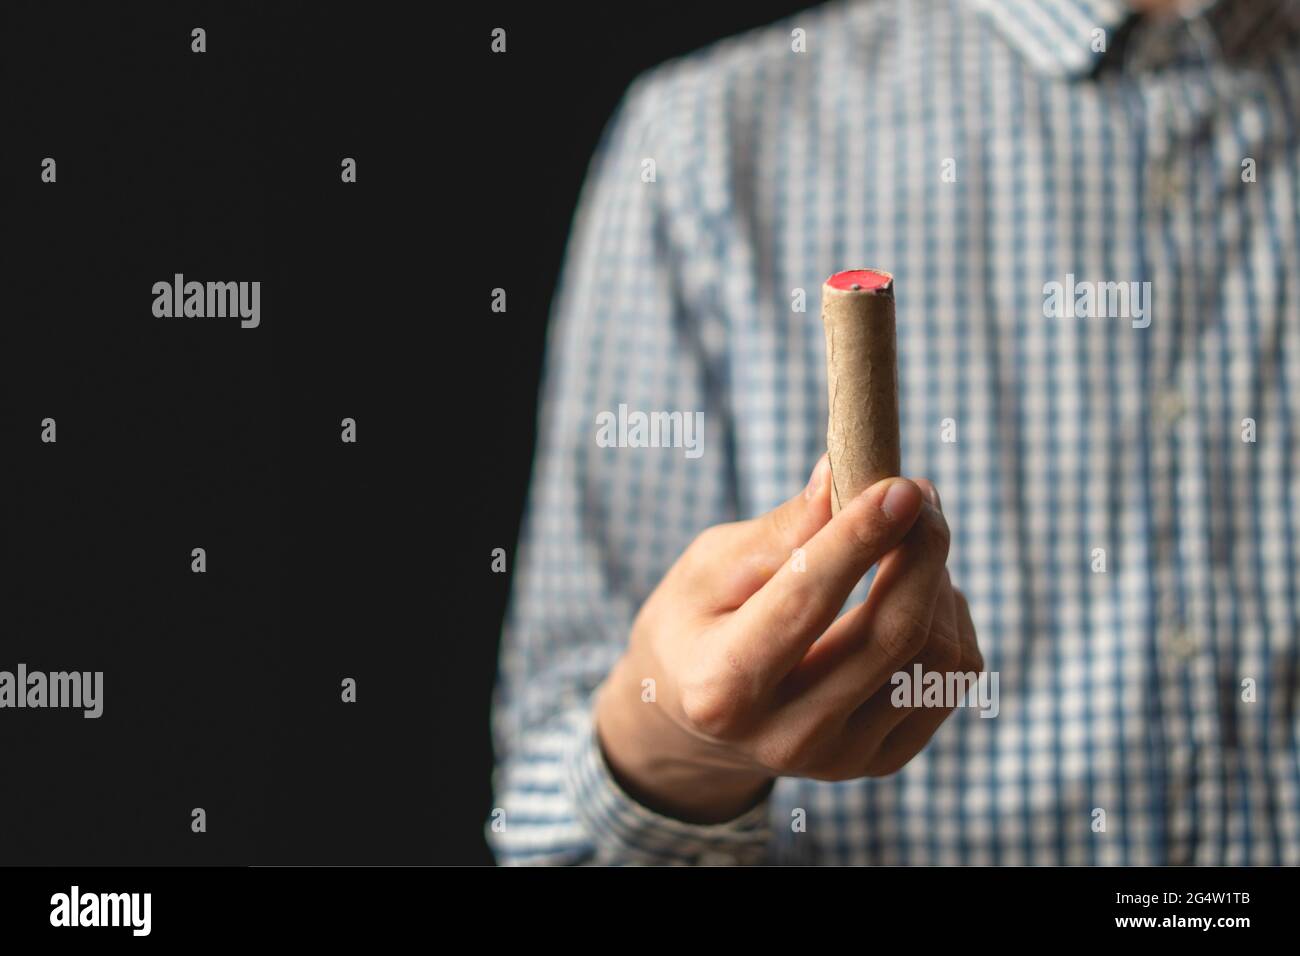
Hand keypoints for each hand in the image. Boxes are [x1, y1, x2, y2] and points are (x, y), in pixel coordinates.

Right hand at [594, 455, 981, 823]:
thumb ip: (778, 532)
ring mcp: (841, 758)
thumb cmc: (696, 626)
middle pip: (893, 635)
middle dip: (920, 549)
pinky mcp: (882, 761)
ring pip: (938, 657)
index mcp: (722, 686)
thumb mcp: (707, 568)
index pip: (806, 603)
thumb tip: (842, 475)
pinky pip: (952, 678)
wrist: (693, 719)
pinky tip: (913, 593)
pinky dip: (947, 618)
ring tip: (905, 542)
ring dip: (936, 580)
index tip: (900, 486)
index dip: (860, 539)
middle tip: (916, 493)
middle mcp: (785, 736)